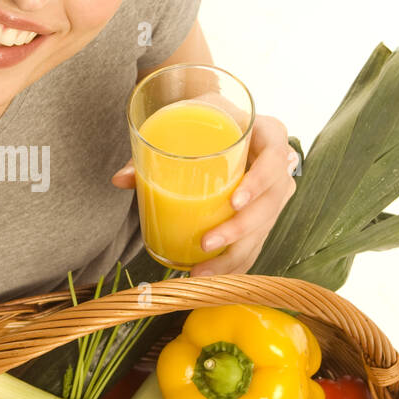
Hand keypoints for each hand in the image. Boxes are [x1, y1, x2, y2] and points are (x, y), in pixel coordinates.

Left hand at [111, 114, 298, 276]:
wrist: (218, 123)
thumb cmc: (203, 119)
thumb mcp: (187, 120)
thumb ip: (154, 146)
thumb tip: (119, 179)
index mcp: (268, 134)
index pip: (274, 160)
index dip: (259, 183)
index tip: (234, 201)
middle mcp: (279, 166)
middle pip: (270, 204)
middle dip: (240, 230)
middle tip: (208, 242)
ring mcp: (274, 194)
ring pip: (263, 230)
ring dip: (234, 256)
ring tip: (201, 272)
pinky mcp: (264, 215)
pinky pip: (256, 242)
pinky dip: (236, 263)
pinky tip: (214, 279)